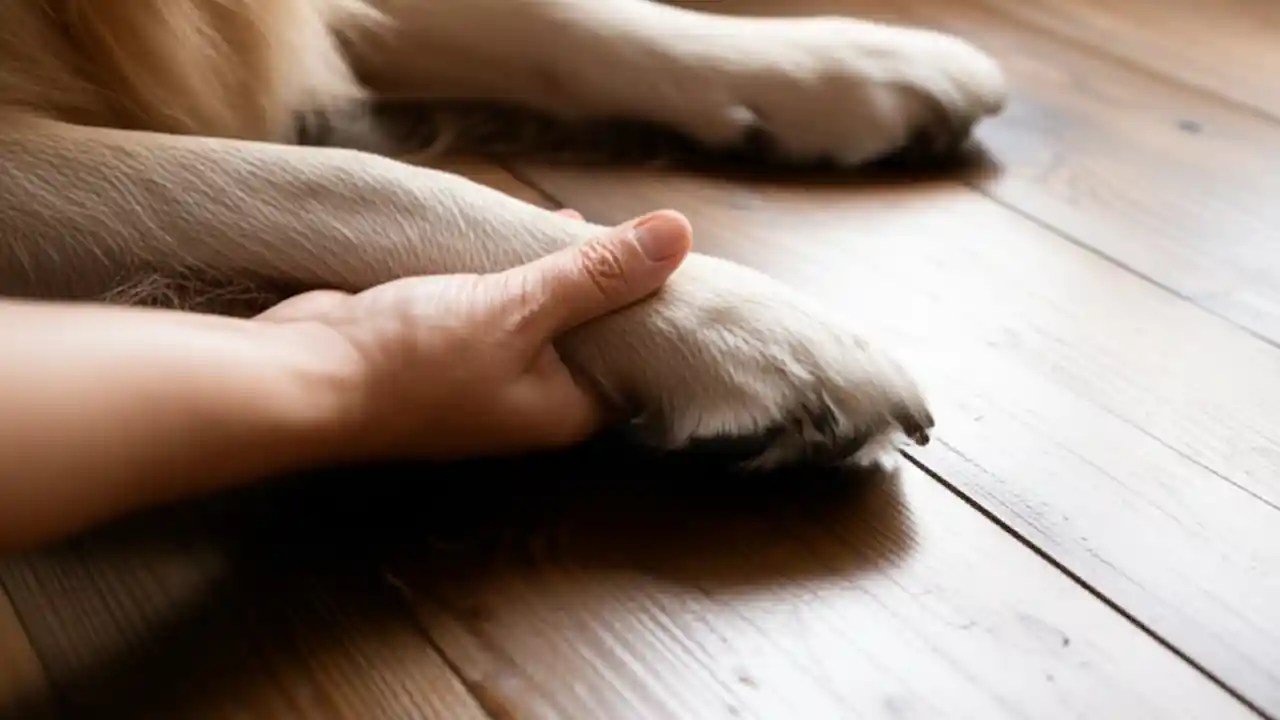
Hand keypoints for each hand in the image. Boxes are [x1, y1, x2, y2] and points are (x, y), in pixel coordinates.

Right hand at [256, 208, 692, 461]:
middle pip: (591, 336)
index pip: (637, 363)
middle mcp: (531, 400)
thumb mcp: (518, 308)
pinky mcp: (447, 345)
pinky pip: (497, 304)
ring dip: (556, 272)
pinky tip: (518, 228)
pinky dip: (510, 271)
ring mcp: (486, 375)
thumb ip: (596, 273)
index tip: (678, 260)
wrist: (301, 375)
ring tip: (578, 219)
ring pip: (541, 316)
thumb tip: (680, 235)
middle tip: (629, 228)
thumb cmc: (414, 360)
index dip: (658, 312)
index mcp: (564, 411)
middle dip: (608, 283)